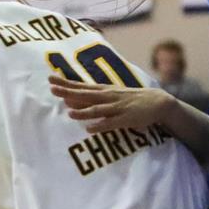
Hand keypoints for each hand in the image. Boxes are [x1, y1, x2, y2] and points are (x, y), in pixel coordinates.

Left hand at [50, 75, 173, 133]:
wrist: (158, 102)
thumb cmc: (131, 99)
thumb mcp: (111, 94)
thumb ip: (93, 97)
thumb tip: (71, 99)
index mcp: (104, 90)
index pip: (81, 86)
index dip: (66, 83)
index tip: (50, 79)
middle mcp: (109, 96)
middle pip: (85, 94)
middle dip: (69, 91)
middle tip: (52, 89)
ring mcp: (117, 107)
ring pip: (97, 109)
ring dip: (83, 111)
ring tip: (69, 113)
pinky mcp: (126, 119)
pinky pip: (111, 123)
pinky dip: (100, 126)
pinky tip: (89, 129)